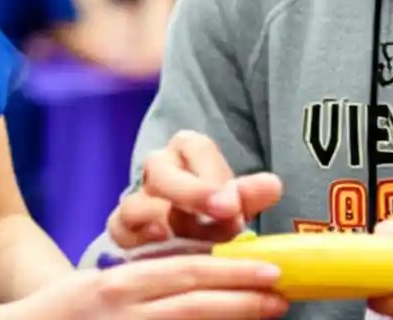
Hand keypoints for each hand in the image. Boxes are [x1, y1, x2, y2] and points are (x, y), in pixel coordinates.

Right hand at [14, 255, 287, 318]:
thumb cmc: (66, 310)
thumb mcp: (105, 282)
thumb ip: (150, 274)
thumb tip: (204, 265)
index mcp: (120, 283)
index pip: (186, 271)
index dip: (233, 270)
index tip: (270, 269)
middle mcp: (124, 311)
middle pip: (195, 305)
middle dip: (243, 300)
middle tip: (281, 297)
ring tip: (266, 316)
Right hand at [108, 130, 281, 248]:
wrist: (184, 245)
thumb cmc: (212, 218)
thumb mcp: (233, 208)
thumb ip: (249, 196)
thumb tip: (272, 185)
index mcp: (185, 153)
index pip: (194, 147)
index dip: (213, 171)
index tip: (233, 202)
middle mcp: (157, 171)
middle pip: (159, 168)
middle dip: (192, 192)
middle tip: (224, 212)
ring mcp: (135, 200)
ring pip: (135, 201)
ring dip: (160, 217)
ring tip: (181, 233)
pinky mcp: (122, 229)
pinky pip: (119, 229)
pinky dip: (136, 235)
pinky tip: (159, 242)